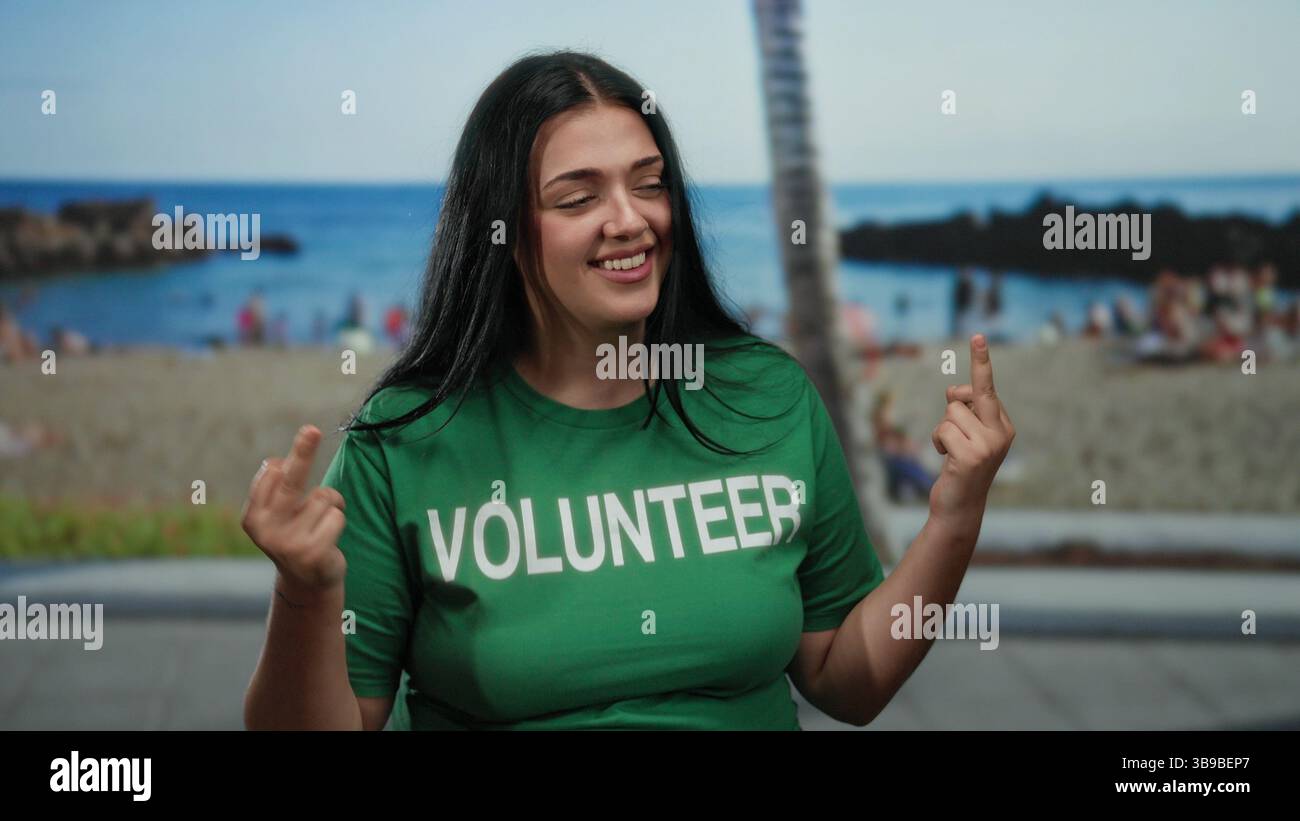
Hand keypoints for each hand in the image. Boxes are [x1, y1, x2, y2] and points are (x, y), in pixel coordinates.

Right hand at [240, 425, 347, 594]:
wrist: (307, 582)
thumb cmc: (295, 535)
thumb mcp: (278, 514)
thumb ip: (275, 488)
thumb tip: (274, 462)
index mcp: (252, 517)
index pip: (270, 474)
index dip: (285, 461)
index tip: (301, 436)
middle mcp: (266, 530)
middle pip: (291, 480)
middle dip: (302, 453)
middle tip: (312, 429)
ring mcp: (289, 543)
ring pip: (323, 496)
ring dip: (329, 505)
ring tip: (320, 524)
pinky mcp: (313, 552)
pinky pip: (336, 514)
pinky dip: (338, 519)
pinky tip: (329, 537)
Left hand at [928, 334, 1015, 524]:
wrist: (960, 506)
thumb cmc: (960, 467)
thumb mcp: (964, 436)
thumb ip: (963, 411)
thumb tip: (952, 391)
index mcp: (1004, 426)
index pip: (987, 388)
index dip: (980, 362)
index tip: (977, 335)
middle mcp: (1001, 433)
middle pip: (970, 394)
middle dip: (967, 382)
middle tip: (973, 357)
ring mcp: (989, 445)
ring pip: (951, 413)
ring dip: (943, 431)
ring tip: (951, 452)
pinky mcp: (971, 457)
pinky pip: (942, 430)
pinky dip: (937, 442)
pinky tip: (947, 459)